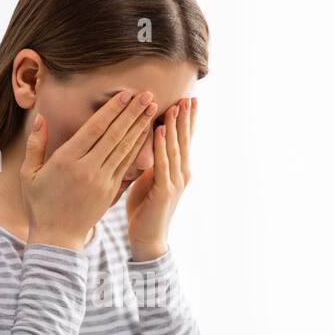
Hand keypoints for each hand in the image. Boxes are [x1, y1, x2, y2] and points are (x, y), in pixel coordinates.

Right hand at [21, 90, 157, 250]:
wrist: (57, 238)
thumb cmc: (39, 204)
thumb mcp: (28, 174)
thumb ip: (36, 145)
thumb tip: (41, 118)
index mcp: (66, 161)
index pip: (95, 129)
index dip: (113, 110)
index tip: (126, 94)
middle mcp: (87, 169)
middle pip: (115, 135)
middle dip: (133, 113)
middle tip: (148, 94)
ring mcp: (102, 181)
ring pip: (125, 149)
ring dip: (140, 127)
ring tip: (152, 108)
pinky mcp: (111, 191)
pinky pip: (127, 165)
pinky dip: (138, 148)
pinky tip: (147, 134)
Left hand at [126, 97, 193, 261]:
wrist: (147, 239)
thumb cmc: (144, 209)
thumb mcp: (149, 180)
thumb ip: (153, 162)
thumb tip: (146, 141)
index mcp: (179, 170)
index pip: (184, 140)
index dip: (187, 120)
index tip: (189, 99)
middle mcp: (181, 174)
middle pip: (185, 140)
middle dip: (186, 118)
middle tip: (188, 96)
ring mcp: (175, 183)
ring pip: (175, 148)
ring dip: (175, 126)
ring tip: (175, 105)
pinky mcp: (164, 191)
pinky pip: (163, 163)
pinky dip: (161, 145)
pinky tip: (159, 130)